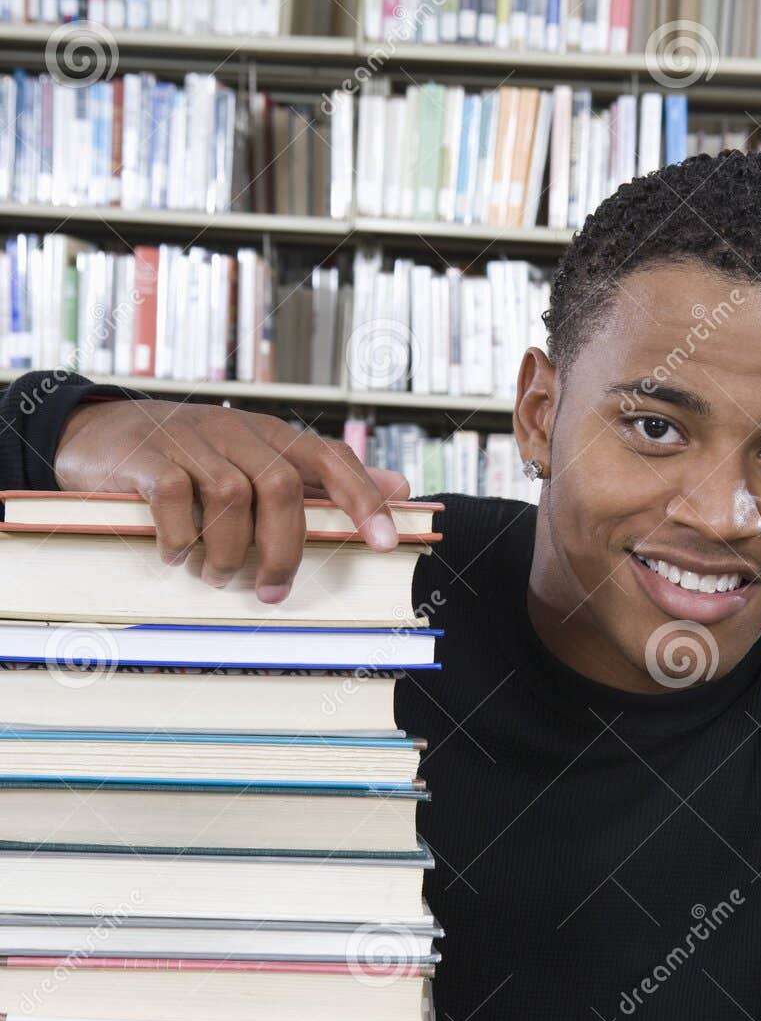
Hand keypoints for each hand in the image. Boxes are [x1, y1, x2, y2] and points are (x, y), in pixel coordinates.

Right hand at [53, 399, 409, 601]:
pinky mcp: (147, 455)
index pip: (330, 458)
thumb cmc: (192, 458)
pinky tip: (175, 554)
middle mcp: (236, 430)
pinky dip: (180, 536)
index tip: (384, 543)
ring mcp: (190, 439)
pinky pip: (175, 497)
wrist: (100, 433)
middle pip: (281, 486)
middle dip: (282, 549)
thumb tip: (399, 489)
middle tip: (272, 591)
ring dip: (228, 551)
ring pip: (231, 495)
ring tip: (216, 576)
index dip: (362, 497)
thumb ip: (323, 480)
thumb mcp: (259, 461)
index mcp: (272, 436)